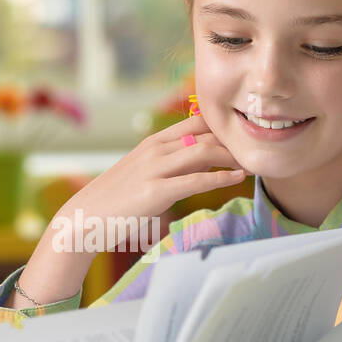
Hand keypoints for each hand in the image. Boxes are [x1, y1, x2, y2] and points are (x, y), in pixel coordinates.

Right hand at [57, 113, 245, 253]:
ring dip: (233, 156)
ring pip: (204, 152)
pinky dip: (220, 177)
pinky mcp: (155, 191)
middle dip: (235, 140)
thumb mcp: (143, 174)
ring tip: (254, 162)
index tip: (246, 136)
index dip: (224, 126)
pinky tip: (238, 179)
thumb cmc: (115, 201)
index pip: (196, 122)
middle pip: (205, 133)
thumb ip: (170, 165)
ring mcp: (154, 169)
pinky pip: (194, 180)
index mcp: (153, 143)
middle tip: (258, 149)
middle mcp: (155, 149)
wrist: (84, 218)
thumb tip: (200, 161)